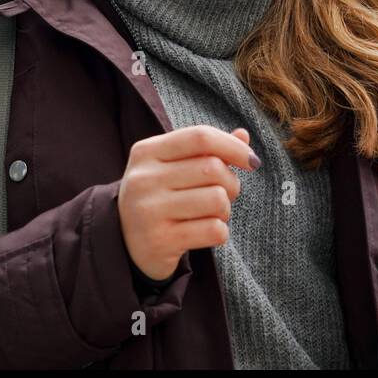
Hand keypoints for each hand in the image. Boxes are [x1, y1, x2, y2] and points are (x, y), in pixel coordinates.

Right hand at [117, 125, 258, 280]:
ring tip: (211, 214)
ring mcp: (148, 211)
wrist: (125, 243)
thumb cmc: (160, 196)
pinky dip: (219, 232)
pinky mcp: (159, 241)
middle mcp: (143, 179)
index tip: (252, 161)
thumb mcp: (174, 166)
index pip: (200, 137)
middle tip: (225, 194)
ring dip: (225, 209)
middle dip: (232, 183)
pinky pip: (213, 230)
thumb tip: (243, 135)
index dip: (233, 146)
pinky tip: (203, 232)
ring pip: (217, 200)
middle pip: (213, 168)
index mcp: (147, 151)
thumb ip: (207, 150)